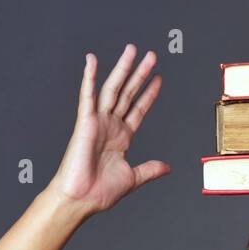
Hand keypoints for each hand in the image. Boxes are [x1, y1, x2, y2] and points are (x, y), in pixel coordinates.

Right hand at [47, 44, 170, 213]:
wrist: (81, 199)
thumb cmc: (100, 191)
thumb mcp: (133, 178)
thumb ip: (150, 169)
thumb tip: (167, 167)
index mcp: (122, 137)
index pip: (138, 109)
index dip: (149, 94)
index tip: (158, 79)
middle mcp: (110, 126)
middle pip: (128, 93)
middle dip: (140, 74)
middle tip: (151, 55)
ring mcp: (98, 122)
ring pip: (113, 89)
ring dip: (122, 69)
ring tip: (132, 50)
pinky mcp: (84, 123)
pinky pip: (87, 96)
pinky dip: (89, 77)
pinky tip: (92, 60)